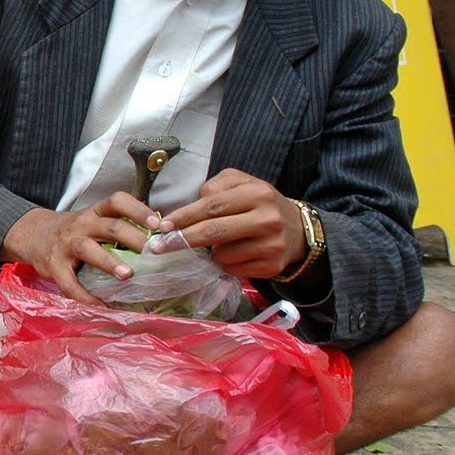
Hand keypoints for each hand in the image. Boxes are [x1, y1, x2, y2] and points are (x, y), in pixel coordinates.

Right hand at [0, 192, 160, 303]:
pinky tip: (102, 306)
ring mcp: (66, 244)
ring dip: (109, 262)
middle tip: (152, 252)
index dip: (138, 210)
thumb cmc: (72, 230)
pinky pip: (70, 283)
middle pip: (110, 227)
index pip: (117, 202)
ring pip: (88, 249)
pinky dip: (86, 296)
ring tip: (127, 275)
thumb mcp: (92, 219)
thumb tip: (158, 242)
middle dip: (133, 238)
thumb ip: (118, 226)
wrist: (30, 233)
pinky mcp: (54, 265)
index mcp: (95, 212)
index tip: (157, 224)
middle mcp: (81, 224)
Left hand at [154, 168, 303, 278]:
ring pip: (222, 254)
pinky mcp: (273, 266)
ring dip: (211, 251)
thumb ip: (214, 188)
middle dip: (182, 240)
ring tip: (222, 242)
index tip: (163, 226)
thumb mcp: (240, 184)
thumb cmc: (258, 205)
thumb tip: (186, 212)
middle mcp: (268, 219)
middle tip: (159, 246)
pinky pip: (233, 269)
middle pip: (214, 232)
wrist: (296, 230)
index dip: (184, 217)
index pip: (212, 206)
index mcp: (258, 194)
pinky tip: (235, 253)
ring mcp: (273, 245)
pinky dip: (226, 263)